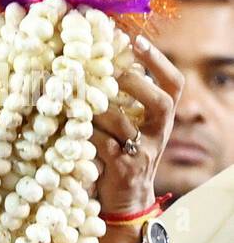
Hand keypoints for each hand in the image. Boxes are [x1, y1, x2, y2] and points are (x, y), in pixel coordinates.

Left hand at [91, 34, 183, 216]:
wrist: (126, 201)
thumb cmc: (121, 154)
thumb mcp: (127, 125)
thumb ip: (121, 101)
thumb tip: (97, 64)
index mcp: (161, 118)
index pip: (173, 84)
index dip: (158, 61)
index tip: (136, 40)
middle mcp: (159, 133)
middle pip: (161, 102)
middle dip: (136, 84)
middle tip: (112, 72)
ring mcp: (143, 153)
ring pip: (124, 124)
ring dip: (99, 110)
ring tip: (77, 98)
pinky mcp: (123, 169)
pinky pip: (103, 146)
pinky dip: (85, 135)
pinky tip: (69, 128)